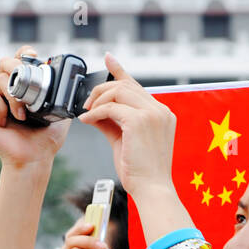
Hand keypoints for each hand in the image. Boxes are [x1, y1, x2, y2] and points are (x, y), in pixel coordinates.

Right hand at [0, 47, 70, 167]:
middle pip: (4, 63)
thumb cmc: (46, 139)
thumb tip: (74, 85)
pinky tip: (7, 122)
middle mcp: (6, 91)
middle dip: (16, 69)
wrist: (36, 157)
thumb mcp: (60, 113)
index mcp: (23, 88)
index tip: (33, 56)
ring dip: (14, 97)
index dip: (23, 54)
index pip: (18, 60)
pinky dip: (0, 108)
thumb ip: (63, 97)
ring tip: (22, 116)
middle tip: (26, 85)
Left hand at [78, 53, 176, 197]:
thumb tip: (93, 111)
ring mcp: (152, 114)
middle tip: (87, 104)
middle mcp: (160, 110)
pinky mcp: (139, 121)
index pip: (137, 86)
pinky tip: (88, 121)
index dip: (120, 70)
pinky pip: (110, 107)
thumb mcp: (125, 141)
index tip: (108, 59)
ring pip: (117, 91)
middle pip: (125, 85)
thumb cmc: (142, 172)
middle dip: (101, 90)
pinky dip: (95, 112)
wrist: (152, 190)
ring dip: (97, 100)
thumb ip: (112, 123)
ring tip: (87, 113)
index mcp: (162, 114)